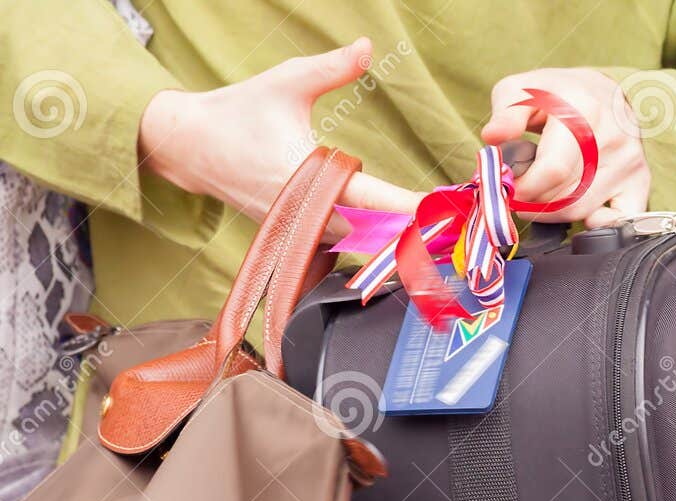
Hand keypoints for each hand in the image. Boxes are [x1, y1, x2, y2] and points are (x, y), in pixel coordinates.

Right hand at [137, 37, 422, 234]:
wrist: (188, 146)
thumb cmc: (238, 111)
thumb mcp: (286, 82)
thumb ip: (330, 68)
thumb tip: (367, 46)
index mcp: (309, 176)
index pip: (372, 199)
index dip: (410, 208)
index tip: (443, 209)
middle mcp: (307, 211)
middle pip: (374, 234)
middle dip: (414, 230)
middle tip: (454, 223)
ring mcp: (301, 228)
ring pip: (360, 246)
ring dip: (396, 239)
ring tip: (437, 232)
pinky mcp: (297, 234)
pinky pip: (343, 246)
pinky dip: (372, 242)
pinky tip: (403, 237)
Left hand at [481, 68, 651, 227]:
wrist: (601, 93)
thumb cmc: (557, 95)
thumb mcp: (522, 89)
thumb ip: (505, 113)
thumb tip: (494, 138)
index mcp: (584, 111)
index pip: (553, 171)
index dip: (524, 189)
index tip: (509, 187)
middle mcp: (614, 138)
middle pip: (566, 195)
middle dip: (534, 200)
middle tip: (521, 189)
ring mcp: (630, 162)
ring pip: (583, 210)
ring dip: (554, 211)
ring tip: (542, 192)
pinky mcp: (641, 181)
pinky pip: (619, 220)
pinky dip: (596, 223)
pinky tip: (581, 210)